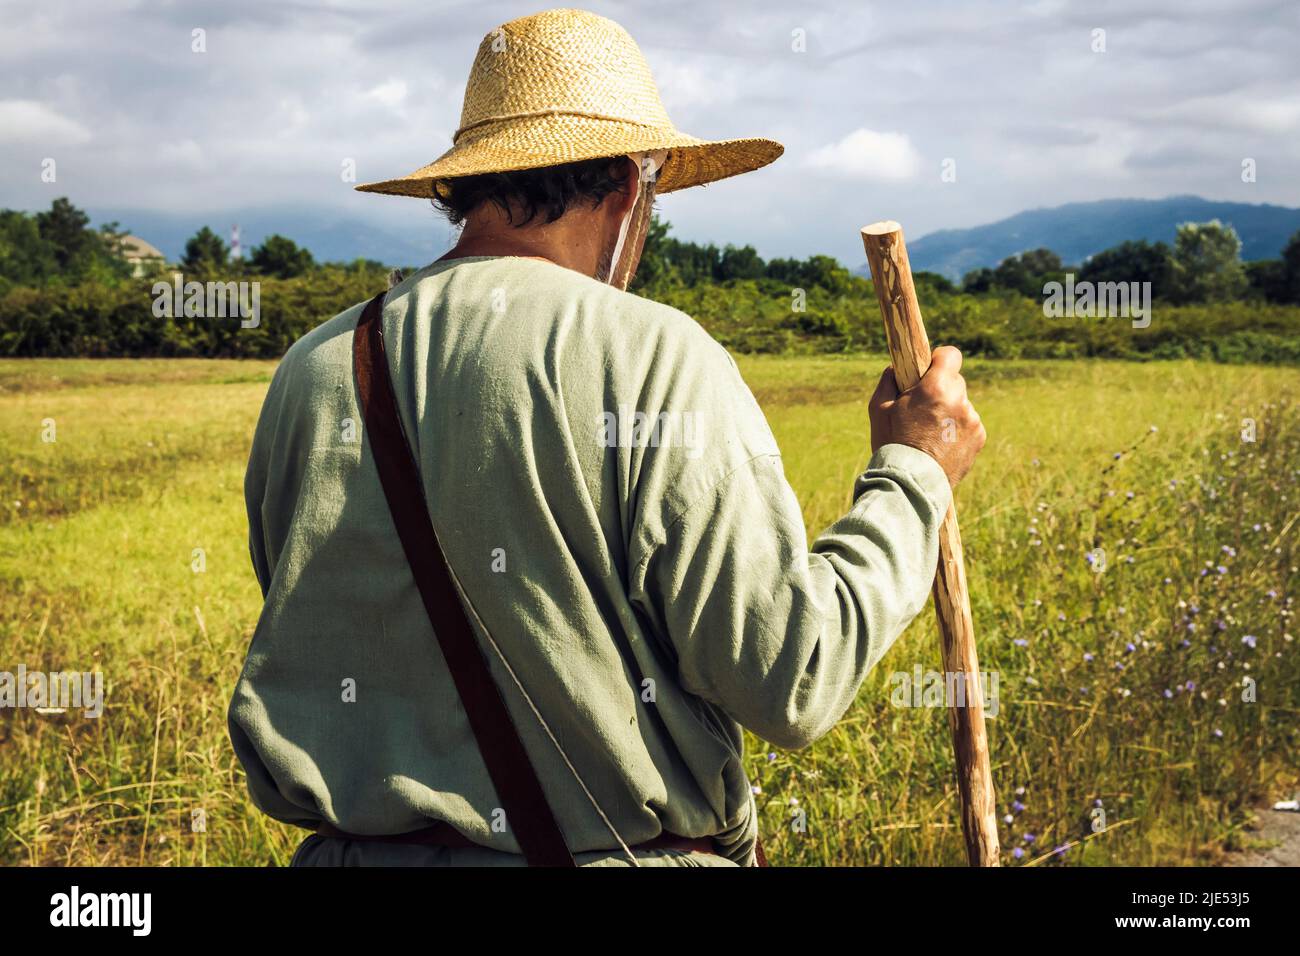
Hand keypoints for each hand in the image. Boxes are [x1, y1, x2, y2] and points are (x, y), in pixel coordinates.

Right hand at [869, 346, 986, 487]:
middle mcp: (959, 400)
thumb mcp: (879, 408)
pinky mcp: (979, 438)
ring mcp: (972, 420)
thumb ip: (889, 381)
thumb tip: (895, 368)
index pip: (950, 355)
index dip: (938, 360)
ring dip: (948, 412)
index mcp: (936, 387)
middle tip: (921, 408)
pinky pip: (968, 424)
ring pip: (961, 404)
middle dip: (940, 389)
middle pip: (954, 381)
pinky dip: (956, 430)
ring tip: (928, 434)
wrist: (910, 483)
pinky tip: (939, 445)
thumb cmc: (891, 443)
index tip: (928, 370)